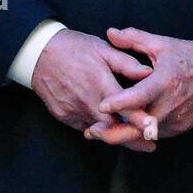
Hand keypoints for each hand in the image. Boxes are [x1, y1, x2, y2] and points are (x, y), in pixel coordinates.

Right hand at [31, 29, 156, 151]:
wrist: (39, 53)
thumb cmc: (74, 48)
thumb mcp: (103, 49)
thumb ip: (127, 64)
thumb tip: (149, 73)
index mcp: (101, 84)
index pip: (125, 109)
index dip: (140, 122)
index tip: (153, 130)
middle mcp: (87, 102)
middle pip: (113, 129)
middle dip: (131, 138)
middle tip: (149, 144)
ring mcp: (74, 112)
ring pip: (99, 132)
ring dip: (115, 135)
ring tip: (132, 138)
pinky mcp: (64, 117)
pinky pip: (85, 127)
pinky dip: (98, 129)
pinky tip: (108, 126)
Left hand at [97, 28, 192, 138]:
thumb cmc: (188, 57)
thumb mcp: (161, 44)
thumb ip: (134, 39)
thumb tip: (110, 32)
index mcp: (166, 80)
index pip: (141, 95)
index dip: (121, 102)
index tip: (102, 105)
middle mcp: (171, 103)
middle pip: (140, 126)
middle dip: (114, 132)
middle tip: (92, 131)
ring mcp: (176, 118)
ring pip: (146, 134)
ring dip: (124, 135)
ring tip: (100, 134)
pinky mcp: (180, 127)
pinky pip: (155, 134)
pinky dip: (139, 134)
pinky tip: (123, 130)